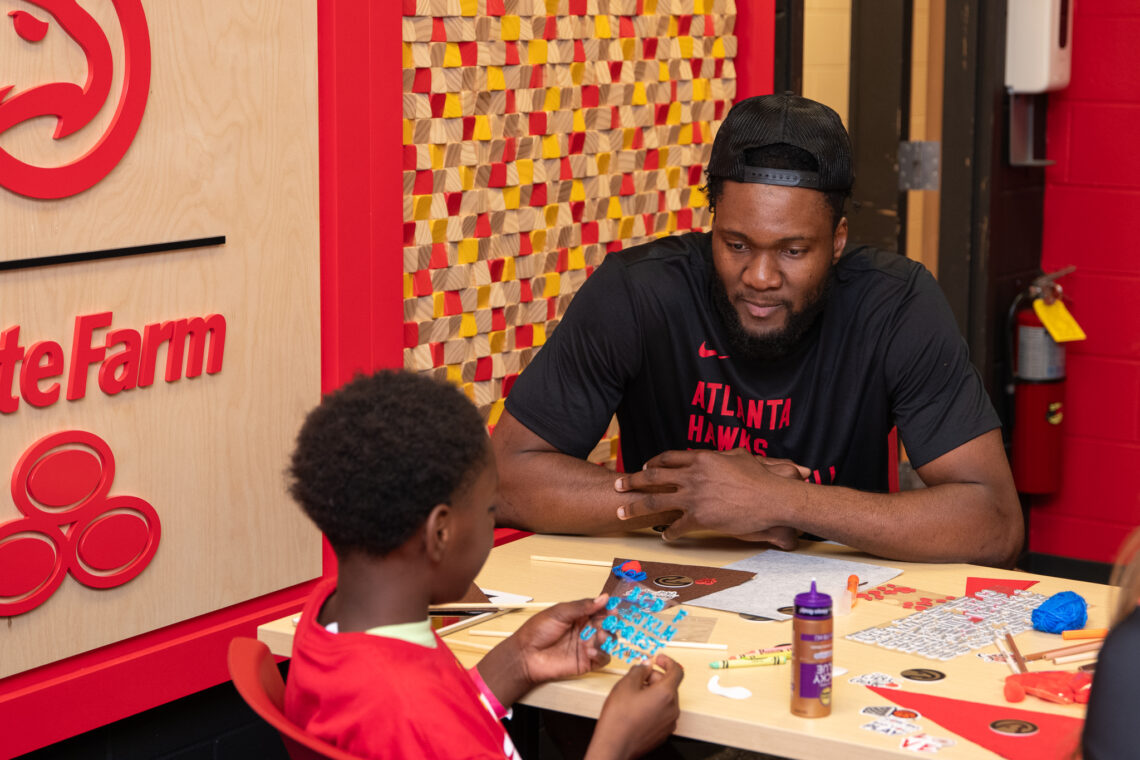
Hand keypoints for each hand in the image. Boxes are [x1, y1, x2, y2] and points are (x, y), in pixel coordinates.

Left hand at [511, 595, 611, 686]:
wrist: (526, 655)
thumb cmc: (537, 631)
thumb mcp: (559, 613)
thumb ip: (582, 606)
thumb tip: (603, 598)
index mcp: (579, 615)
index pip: (600, 609)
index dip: (608, 609)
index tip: (612, 609)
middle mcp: (586, 629)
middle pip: (607, 625)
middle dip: (610, 623)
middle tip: (605, 623)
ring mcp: (587, 645)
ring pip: (609, 641)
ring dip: (608, 638)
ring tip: (599, 637)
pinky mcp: (587, 662)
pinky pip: (603, 658)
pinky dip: (602, 654)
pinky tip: (590, 651)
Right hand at [588, 655, 683, 759]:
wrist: (614, 745)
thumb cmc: (619, 719)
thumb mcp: (626, 684)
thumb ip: (639, 670)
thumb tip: (645, 665)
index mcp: (666, 694)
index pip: (677, 671)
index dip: (668, 661)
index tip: (659, 659)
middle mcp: (672, 709)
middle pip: (670, 686)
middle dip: (655, 679)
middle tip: (638, 679)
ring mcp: (669, 723)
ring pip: (666, 700)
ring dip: (654, 693)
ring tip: (635, 697)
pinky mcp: (663, 733)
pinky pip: (663, 713)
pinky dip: (654, 707)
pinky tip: (637, 709)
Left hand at [614, 448, 804, 543]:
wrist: (772, 498)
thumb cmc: (761, 477)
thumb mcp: (740, 455)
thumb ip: (722, 455)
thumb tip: (718, 454)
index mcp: (701, 458)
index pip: (669, 458)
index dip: (654, 462)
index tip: (644, 466)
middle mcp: (693, 476)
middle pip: (653, 477)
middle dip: (632, 481)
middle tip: (618, 484)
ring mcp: (694, 497)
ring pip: (655, 502)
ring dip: (635, 507)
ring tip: (621, 512)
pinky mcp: (700, 518)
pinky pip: (676, 526)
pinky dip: (668, 532)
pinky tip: (665, 537)